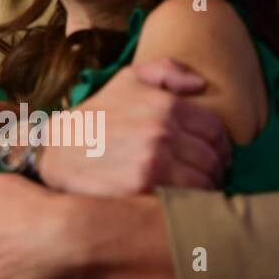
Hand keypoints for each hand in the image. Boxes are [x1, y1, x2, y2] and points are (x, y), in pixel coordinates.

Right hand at [37, 59, 231, 195]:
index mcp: (166, 105)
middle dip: (215, 173)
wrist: (56, 150)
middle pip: (213, 161)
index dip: (222, 149)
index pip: (216, 132)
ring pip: (203, 184)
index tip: (217, 161)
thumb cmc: (96, 116)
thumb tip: (201, 85)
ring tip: (196, 197)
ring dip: (205, 193)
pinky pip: (183, 200)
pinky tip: (179, 207)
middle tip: (209, 182)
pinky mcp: (141, 189)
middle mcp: (163, 132)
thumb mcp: (126, 80)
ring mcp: (153, 162)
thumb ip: (167, 71)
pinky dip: (187, 205)